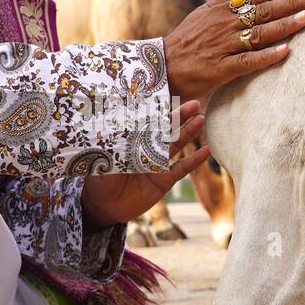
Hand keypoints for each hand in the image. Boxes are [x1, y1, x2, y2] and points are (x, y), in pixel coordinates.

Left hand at [81, 99, 209, 232]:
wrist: (104, 207)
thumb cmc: (99, 182)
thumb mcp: (102, 162)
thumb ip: (110, 147)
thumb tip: (111, 128)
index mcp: (132, 141)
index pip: (147, 122)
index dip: (158, 110)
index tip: (168, 97)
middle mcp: (146, 149)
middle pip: (166, 130)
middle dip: (179, 116)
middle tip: (194, 103)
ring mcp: (157, 164)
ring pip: (176, 145)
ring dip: (188, 133)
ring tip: (200, 120)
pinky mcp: (164, 181)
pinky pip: (181, 169)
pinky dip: (193, 161)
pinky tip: (206, 151)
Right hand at [160, 0, 304, 104]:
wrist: (160, 68)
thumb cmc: (185, 41)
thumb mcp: (202, 13)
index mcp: (222, 11)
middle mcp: (225, 26)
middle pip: (263, 12)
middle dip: (291, 3)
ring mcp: (223, 47)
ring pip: (258, 34)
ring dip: (284, 25)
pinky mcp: (221, 69)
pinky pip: (247, 62)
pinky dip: (266, 56)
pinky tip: (285, 51)